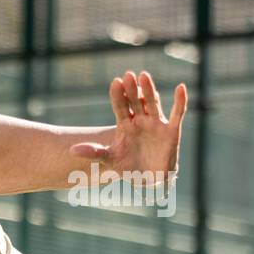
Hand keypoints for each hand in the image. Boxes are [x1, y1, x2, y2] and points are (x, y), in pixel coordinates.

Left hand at [70, 70, 186, 181]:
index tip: (115, 82)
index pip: (120, 107)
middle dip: (131, 89)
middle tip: (128, 75)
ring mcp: (156, 124)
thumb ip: (93, 153)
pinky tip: (181, 87)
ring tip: (144, 76)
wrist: (149, 178)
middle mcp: (140, 121)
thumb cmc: (128, 166)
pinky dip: (180, 101)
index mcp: (125, 125)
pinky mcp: (171, 130)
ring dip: (149, 90)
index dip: (117, 96)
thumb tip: (72, 150)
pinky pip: (177, 113)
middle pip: (135, 102)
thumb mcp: (109, 160)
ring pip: (152, 104)